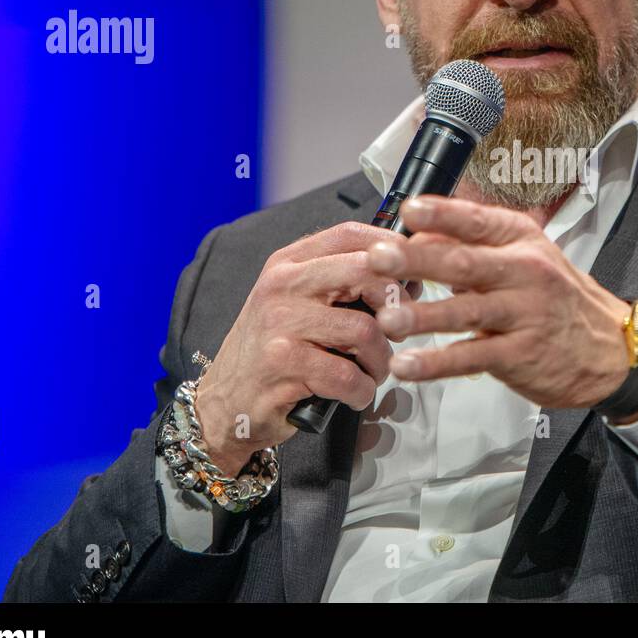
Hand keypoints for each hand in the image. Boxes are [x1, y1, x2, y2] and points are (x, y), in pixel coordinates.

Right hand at [193, 222, 420, 474]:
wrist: (225, 403)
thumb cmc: (273, 352)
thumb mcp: (299, 304)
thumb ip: (343, 285)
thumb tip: (406, 275)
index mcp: (289, 263)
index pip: (350, 234)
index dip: (392, 249)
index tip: (412, 274)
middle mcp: (282, 285)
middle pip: (365, 271)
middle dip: (396, 305)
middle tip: (396, 332)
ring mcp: (280, 324)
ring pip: (365, 329)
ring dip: (381, 360)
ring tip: (372, 372)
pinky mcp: (283, 365)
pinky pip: (348, 376)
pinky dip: (362, 391)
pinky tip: (354, 394)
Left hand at [366, 195, 632, 409]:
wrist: (611, 349)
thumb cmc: (557, 298)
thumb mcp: (524, 258)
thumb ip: (471, 245)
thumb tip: (418, 234)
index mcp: (521, 241)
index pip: (477, 221)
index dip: (442, 214)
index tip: (408, 210)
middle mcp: (525, 272)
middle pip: (464, 262)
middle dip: (417, 260)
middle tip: (378, 258)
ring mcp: (524, 314)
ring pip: (467, 311)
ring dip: (423, 317)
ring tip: (386, 320)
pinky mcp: (521, 355)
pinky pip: (472, 358)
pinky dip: (436, 363)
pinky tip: (407, 366)